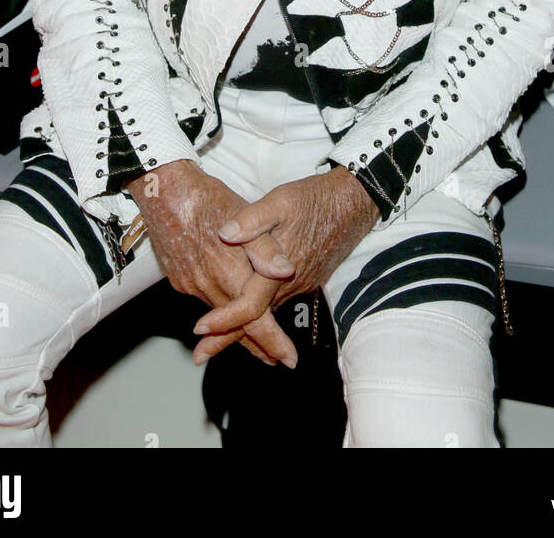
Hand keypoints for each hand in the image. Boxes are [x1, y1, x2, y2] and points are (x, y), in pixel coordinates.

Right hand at [128, 160, 297, 365]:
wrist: (164, 190)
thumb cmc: (208, 199)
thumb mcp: (245, 215)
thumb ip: (266, 248)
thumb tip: (287, 271)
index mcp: (229, 272)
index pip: (255, 319)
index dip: (273, 341)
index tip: (288, 359)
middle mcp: (207, 285)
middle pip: (236, 326)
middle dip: (258, 346)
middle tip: (276, 360)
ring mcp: (189, 284)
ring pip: (218, 316)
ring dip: (237, 332)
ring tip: (257, 345)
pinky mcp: (178, 278)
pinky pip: (203, 301)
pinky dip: (217, 313)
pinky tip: (225, 312)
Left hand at [189, 167, 380, 356]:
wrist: (353, 203)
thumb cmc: (314, 199)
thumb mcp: (280, 201)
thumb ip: (251, 220)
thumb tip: (224, 233)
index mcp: (278, 268)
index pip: (249, 307)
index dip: (223, 320)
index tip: (199, 328)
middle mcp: (290, 284)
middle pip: (255, 321)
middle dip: (226, 338)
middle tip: (199, 354)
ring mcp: (299, 284)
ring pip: (267, 314)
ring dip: (242, 328)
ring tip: (214, 338)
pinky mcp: (306, 280)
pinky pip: (277, 303)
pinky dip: (258, 314)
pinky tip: (246, 314)